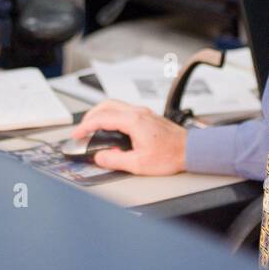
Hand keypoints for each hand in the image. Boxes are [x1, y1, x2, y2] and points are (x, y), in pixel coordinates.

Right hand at [73, 100, 187, 175]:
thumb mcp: (139, 164)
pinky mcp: (148, 116)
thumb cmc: (171, 155)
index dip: (85, 126)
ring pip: (115, 105)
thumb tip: (100, 158)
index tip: (77, 134)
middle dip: (90, 115)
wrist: (191, 150)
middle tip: (82, 129)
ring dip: (101, 113)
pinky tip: (111, 126)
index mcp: (134, 121)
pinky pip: (124, 109)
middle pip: (106, 105)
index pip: (102, 119)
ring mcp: (143, 112)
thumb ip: (116, 160)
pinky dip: (111, 114)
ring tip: (93, 127)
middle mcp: (138, 113)